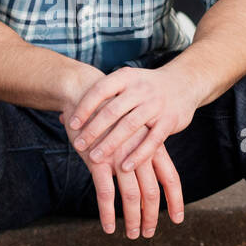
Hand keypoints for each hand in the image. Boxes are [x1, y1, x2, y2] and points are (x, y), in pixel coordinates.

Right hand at [58, 67, 189, 236]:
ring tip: (134, 235)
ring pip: (132, 197)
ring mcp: (119, 157)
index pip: (170, 177)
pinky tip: (109, 227)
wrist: (86, 92)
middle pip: (152, 192)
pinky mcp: (98, 161)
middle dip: (152, 216)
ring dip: (133, 219)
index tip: (178, 219)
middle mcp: (139, 152)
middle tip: (149, 234)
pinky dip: (108, 213)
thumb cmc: (109, 113)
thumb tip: (148, 171)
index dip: (176, 200)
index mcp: (151, 145)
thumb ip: (142, 149)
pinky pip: (106, 194)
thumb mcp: (133, 129)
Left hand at [64, 65, 197, 171]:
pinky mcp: (169, 121)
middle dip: (94, 129)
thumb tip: (61, 116)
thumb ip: (97, 99)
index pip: (101, 90)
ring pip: (130, 127)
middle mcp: (141, 90)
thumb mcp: (124, 83)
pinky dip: (137, 155)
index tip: (71, 122)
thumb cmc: (145, 87)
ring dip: (111, 144)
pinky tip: (124, 167)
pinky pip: (152, 141)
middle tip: (78, 144)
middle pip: (113, 110)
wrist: (184, 83)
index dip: (85, 106)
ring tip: (94, 158)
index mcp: (126, 78)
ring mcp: (156, 105)